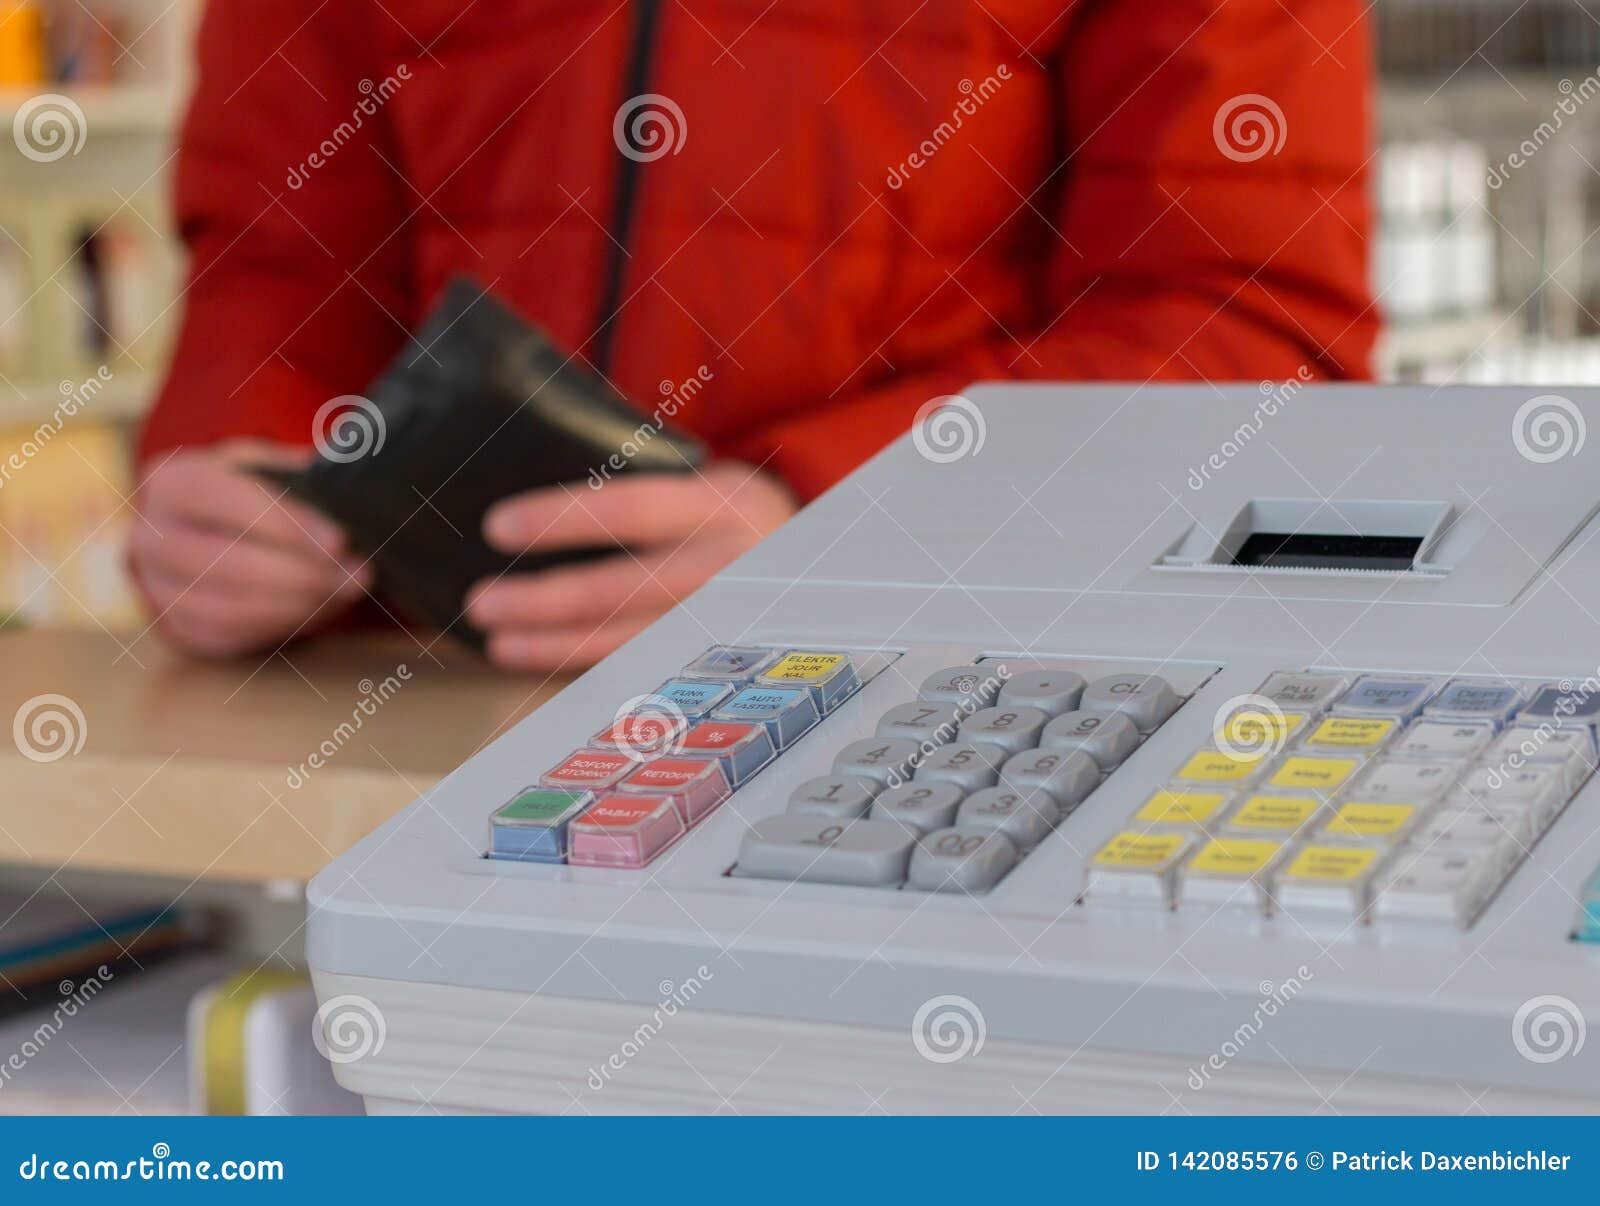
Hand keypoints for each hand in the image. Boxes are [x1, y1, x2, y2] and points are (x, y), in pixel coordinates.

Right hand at [129, 439, 373, 656]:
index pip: (220, 499)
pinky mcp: (178, 625)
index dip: (283, 523)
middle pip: (221, 562)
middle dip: (299, 574)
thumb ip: (306, 481)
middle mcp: (149, 534)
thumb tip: (351, 502)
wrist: (219, 529)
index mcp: (172, 481)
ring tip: (347, 591)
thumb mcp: (275, 470)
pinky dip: (282, 625)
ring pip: (225, 608)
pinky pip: (230, 635)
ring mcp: (156, 586)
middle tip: (358, 575)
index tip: (339, 541)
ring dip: (297, 606)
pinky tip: (322, 607)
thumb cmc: (259, 493)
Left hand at [467, 463, 796, 670]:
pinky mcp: (717, 659)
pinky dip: (585, 668)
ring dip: (554, 645)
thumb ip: (648, 487)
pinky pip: (640, 668)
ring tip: (498, 641)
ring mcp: (725, 622)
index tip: (497, 526)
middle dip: (542, 599)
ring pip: (626, 640)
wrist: (825, 566)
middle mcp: (728, 566)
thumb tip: (542, 505)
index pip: (628, 508)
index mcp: (720, 503)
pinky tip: (544, 663)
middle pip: (620, 588)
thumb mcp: (708, 484)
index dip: (559, 520)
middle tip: (481, 601)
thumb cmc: (735, 516)